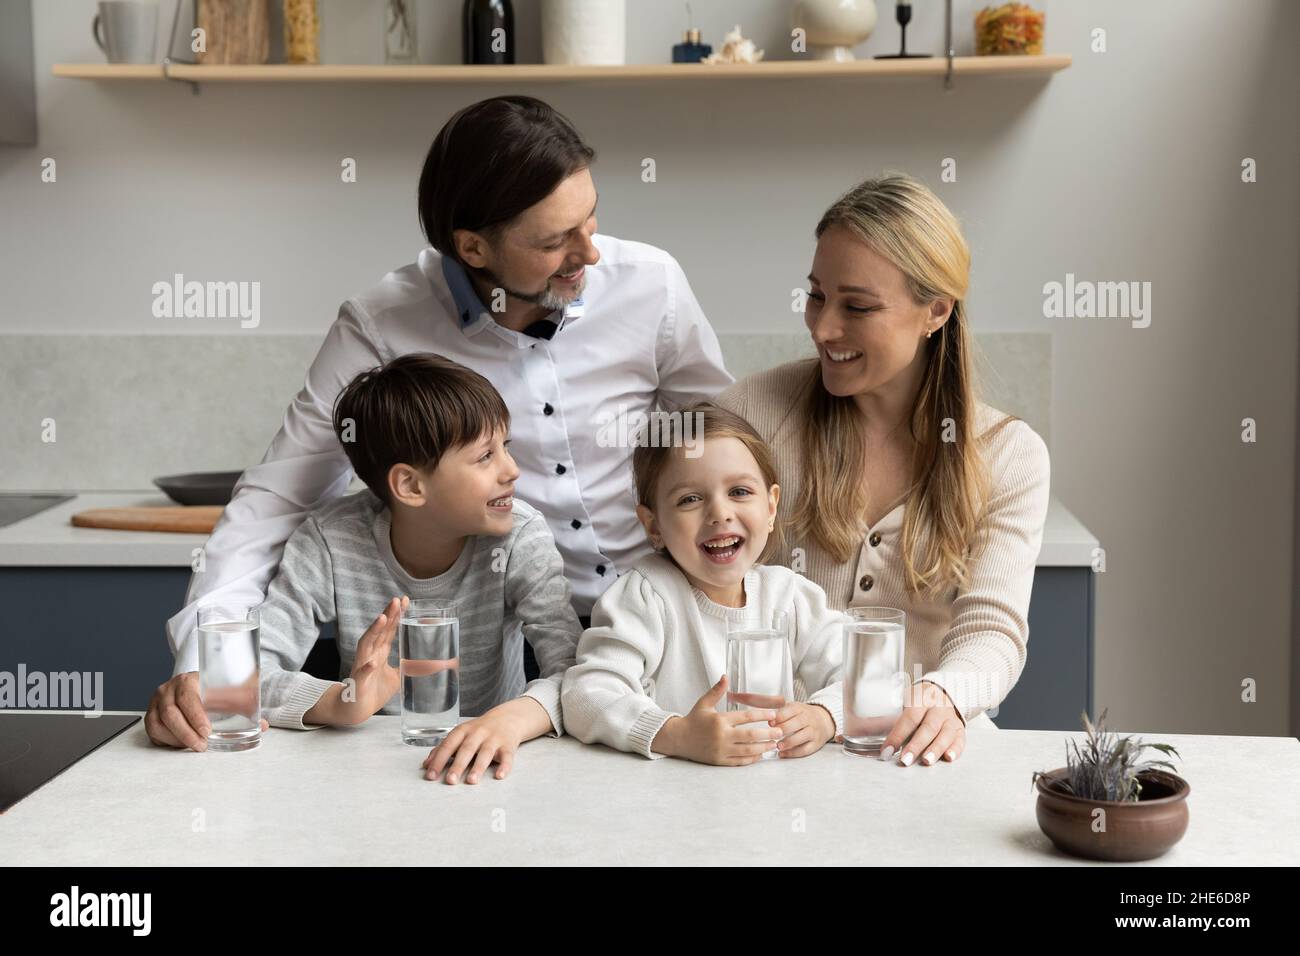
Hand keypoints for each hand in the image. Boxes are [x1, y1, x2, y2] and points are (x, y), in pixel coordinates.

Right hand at [146, 671, 267, 750]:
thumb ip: (245, 706)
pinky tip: (181, 744)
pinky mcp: (151, 715)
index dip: (195, 716)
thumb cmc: (213, 689)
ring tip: (194, 746)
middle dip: (187, 733)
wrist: (195, 683)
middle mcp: (168, 689)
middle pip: (170, 713)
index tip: (207, 730)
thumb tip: (263, 725)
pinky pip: (153, 731)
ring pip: (159, 724)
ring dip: (176, 739)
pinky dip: (167, 741)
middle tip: (202, 745)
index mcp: (188, 680)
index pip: (187, 698)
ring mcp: (156, 702)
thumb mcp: (229, 692)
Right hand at [333, 596, 406, 724]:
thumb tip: (429, 662)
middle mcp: (370, 654)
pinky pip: (361, 674)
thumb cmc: (374, 690)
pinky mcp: (358, 682)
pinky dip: (366, 668)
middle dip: (388, 615)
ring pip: (366, 645)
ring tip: (382, 618)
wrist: (355, 708)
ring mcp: (362, 666)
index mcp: (379, 652)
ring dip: (374, 631)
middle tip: (396, 600)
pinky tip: (371, 663)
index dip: (396, 615)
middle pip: (379, 631)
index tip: (404, 600)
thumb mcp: (396, 676)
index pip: (389, 629)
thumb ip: (407, 666)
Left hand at [421, 697, 548, 784]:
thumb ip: (444, 748)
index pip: (448, 745)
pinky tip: (499, 776)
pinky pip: (507, 756)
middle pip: (466, 749)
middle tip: (450, 781)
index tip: (431, 775)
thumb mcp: (460, 734)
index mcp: (463, 730)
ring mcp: (494, 738)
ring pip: (485, 753)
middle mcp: (478, 733)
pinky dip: (504, 766)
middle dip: (457, 765)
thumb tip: (426, 765)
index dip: (439, 760)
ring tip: (471, 781)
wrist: (508, 718)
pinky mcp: (508, 745)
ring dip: (478, 767)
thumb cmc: (479, 730)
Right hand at [651, 675, 781, 765]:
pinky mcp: (719, 761)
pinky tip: (760, 755)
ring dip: (764, 747)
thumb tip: (725, 676)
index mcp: (720, 720)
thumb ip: (717, 690)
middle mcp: (721, 736)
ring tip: (774, 744)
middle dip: (768, 734)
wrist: (678, 739)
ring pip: (748, 750)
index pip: (746, 717)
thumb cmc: (693, 720)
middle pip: (751, 736)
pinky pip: (740, 761)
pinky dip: (752, 759)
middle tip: (780, 731)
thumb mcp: (704, 703)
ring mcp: (721, 750)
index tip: (774, 715)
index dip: (762, 715)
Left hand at [771, 701, 835, 758]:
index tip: (770, 723)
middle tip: (773, 735)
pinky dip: (793, 753)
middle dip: (783, 730)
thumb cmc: (802, 715)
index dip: (778, 718)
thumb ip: (780, 712)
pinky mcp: (816, 744)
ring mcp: (813, 732)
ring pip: (801, 737)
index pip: (789, 711)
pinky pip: (805, 750)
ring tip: (777, 746)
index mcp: (800, 708)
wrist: (823, 720)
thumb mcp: (792, 708)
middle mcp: (808, 719)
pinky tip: (783, 754)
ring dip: (788, 743)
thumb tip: (768, 719)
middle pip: (797, 723)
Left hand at [881, 680, 965, 765]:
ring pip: (945, 734)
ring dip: (936, 749)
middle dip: (916, 745)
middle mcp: (937, 708)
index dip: (898, 735)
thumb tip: (851, 740)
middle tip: (905, 760)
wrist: (943, 691)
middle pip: (928, 728)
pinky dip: (956, 749)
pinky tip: (949, 758)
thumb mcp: (902, 702)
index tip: (887, 751)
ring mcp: (950, 718)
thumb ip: (885, 720)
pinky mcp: (960, 728)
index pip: (909, 717)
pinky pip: (960, 739)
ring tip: (926, 762)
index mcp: (920, 699)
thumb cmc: (916, 701)